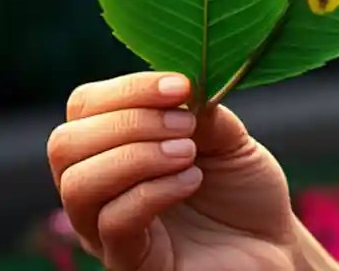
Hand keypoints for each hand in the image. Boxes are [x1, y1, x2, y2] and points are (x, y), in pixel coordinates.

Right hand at [47, 72, 303, 270]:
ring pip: (78, 184)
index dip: (127, 89)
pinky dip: (153, 192)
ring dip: (136, 156)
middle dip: (128, 122)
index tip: (181, 86)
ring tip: (187, 153)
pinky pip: (113, 224)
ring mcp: (106, 231)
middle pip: (66, 144)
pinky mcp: (129, 263)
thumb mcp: (229, 139)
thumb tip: (180, 90)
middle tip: (185, 125)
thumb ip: (200, 112)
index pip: (85, 107)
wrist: (272, 245)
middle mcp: (99, 189)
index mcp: (113, 148)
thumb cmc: (244, 191)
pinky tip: (192, 181)